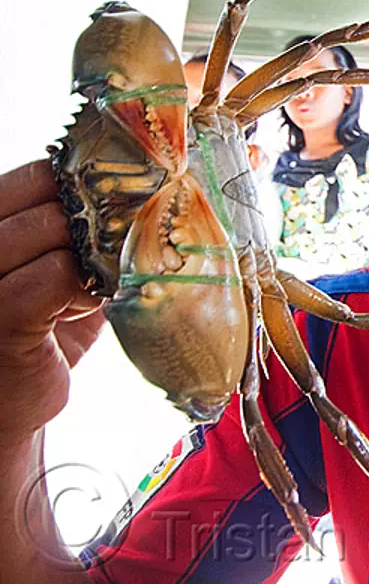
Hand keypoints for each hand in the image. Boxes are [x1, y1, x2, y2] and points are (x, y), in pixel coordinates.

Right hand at [0, 160, 105, 440]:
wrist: (5, 407)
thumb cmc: (34, 334)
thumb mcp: (52, 272)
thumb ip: (75, 234)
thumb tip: (140, 194)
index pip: (33, 176)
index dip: (83, 179)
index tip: (126, 189)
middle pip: (44, 199)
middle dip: (98, 215)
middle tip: (130, 233)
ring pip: (49, 232)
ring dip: (92, 250)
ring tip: (104, 273)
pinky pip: (53, 277)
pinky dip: (84, 284)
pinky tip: (91, 301)